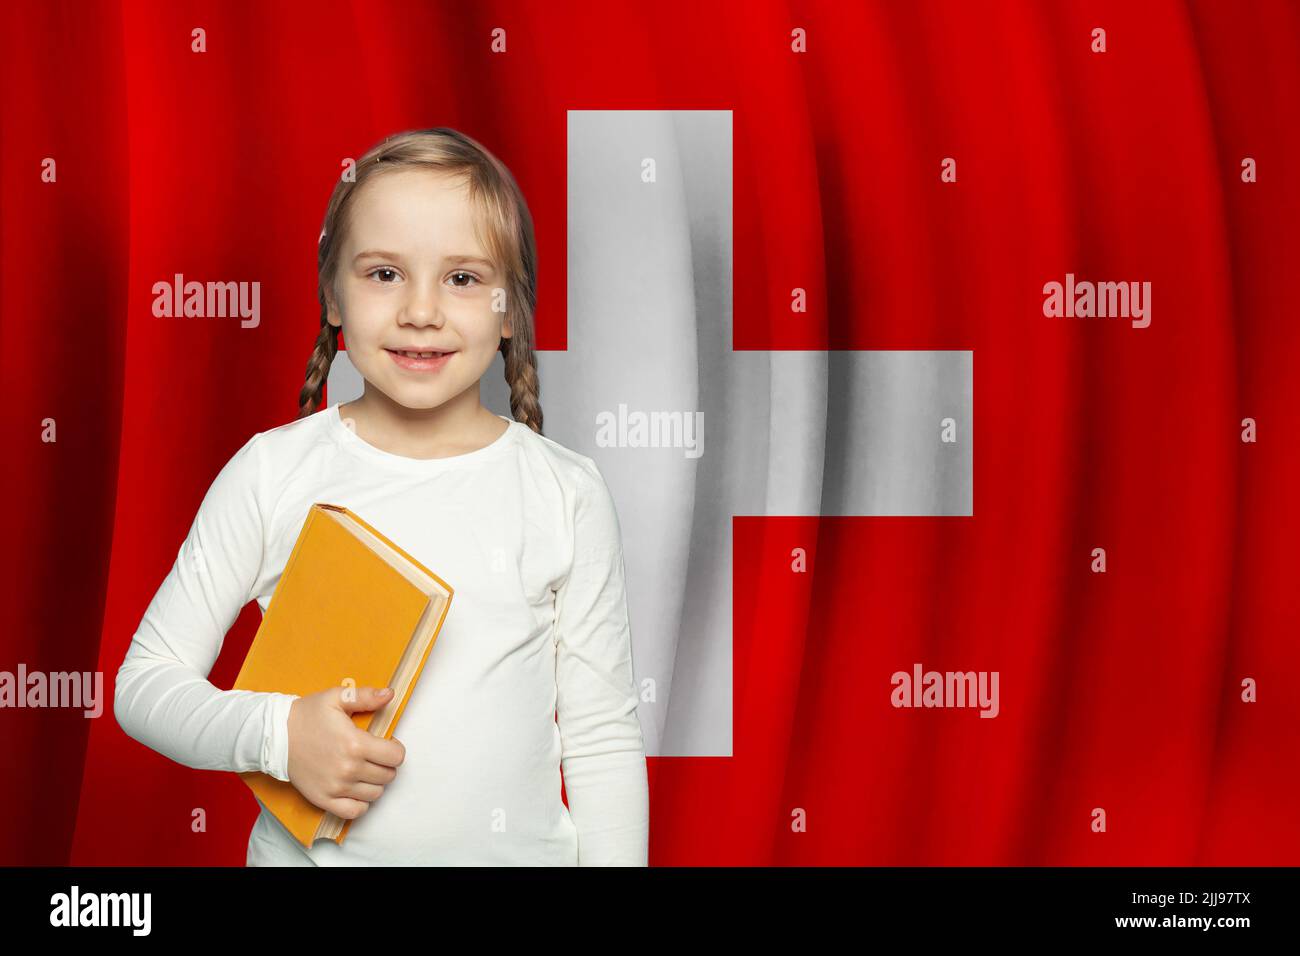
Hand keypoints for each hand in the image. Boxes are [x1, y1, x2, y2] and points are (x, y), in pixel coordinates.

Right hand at [285, 685, 405, 821]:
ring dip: (375, 782)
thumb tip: (389, 694)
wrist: (275, 735)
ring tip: (364, 769)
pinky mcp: (324, 799)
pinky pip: (356, 811)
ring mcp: (336, 787)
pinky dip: (361, 803)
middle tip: (374, 755)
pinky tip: (355, 788)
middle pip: (388, 776)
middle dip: (386, 764)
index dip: (395, 748)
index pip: (396, 756)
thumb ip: (366, 696)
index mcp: (355, 744)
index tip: (386, 743)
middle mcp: (348, 769)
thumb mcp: (337, 697)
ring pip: (375, 794)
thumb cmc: (307, 715)